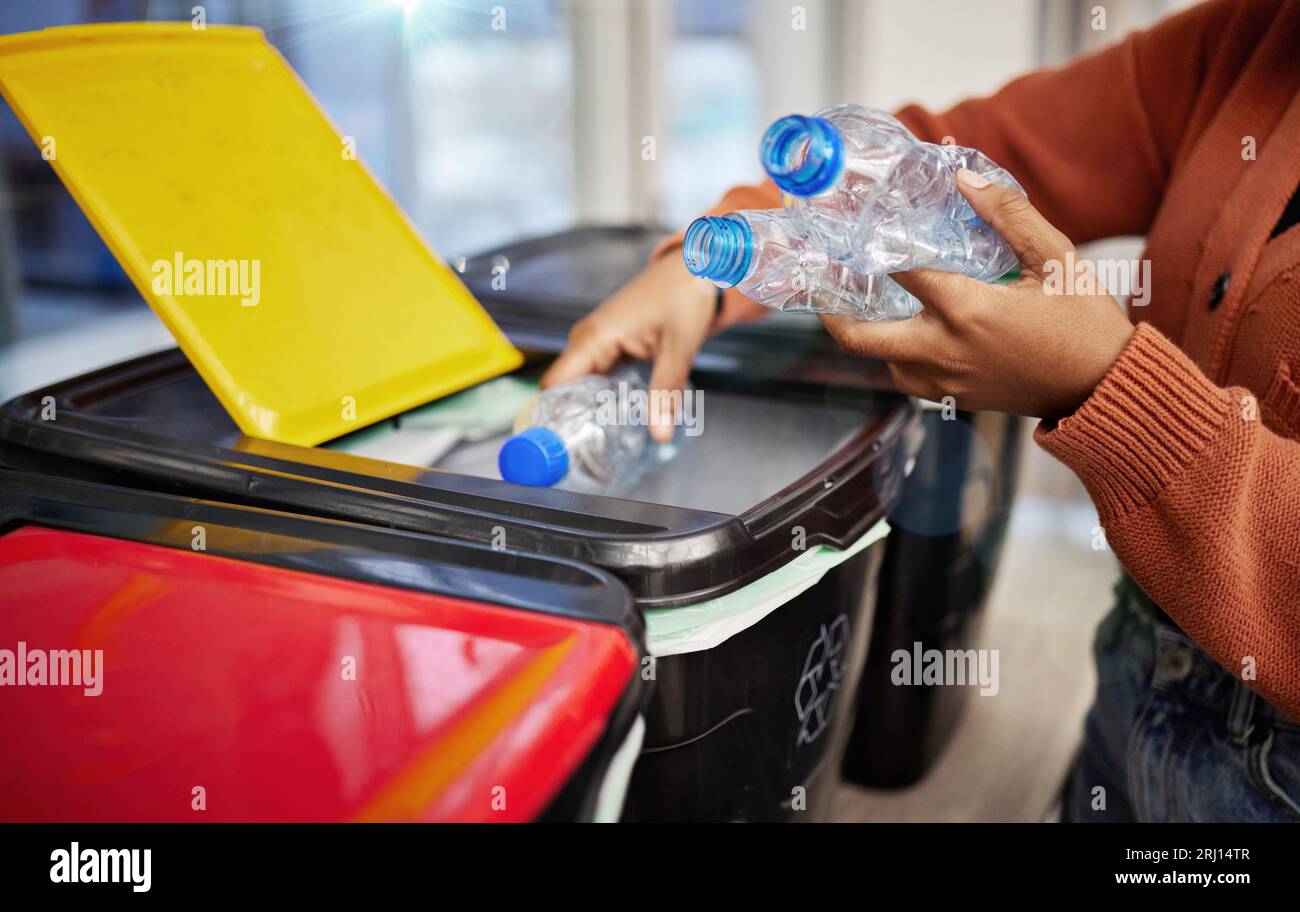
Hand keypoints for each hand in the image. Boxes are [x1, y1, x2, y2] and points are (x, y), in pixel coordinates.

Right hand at [542, 251, 715, 440]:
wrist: (696, 268)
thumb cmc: (685, 295)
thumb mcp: (678, 347)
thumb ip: (666, 391)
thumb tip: (660, 434)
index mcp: (593, 338)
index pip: (553, 386)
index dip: (552, 418)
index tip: (561, 450)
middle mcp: (587, 339)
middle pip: (563, 390)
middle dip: (573, 421)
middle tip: (588, 457)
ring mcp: (596, 342)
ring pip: (579, 385)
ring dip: (588, 411)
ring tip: (603, 444)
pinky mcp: (609, 344)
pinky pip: (595, 377)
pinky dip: (602, 397)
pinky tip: (618, 417)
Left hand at [819, 169, 1135, 420]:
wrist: (1102, 388)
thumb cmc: (1084, 320)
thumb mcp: (1055, 258)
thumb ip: (1008, 215)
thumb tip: (965, 179)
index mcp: (967, 311)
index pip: (899, 271)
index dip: (872, 245)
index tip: (857, 225)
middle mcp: (944, 351)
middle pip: (859, 339)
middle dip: (832, 311)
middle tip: (826, 283)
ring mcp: (945, 381)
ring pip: (882, 361)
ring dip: (873, 332)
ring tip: (871, 300)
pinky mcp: (954, 399)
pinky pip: (908, 378)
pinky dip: (899, 355)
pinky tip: (911, 328)